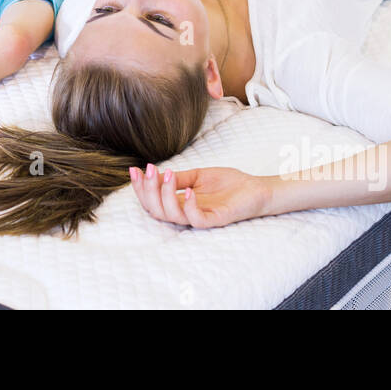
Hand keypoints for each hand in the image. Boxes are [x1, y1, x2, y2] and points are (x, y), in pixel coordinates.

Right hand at [130, 164, 270, 227]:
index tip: (134, 169)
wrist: (256, 188)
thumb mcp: (198, 175)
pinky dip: (189, 205)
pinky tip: (189, 190)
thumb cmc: (229, 184)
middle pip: (156, 210)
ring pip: (172, 215)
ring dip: (165, 194)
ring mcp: (200, 217)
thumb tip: (155, 174)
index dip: (140, 187)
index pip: (152, 200)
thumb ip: (179, 178)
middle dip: (147, 190)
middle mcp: (186, 212)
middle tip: (149, 170)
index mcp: (180, 203)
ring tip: (169, 174)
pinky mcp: (215, 220)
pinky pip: (196, 219)